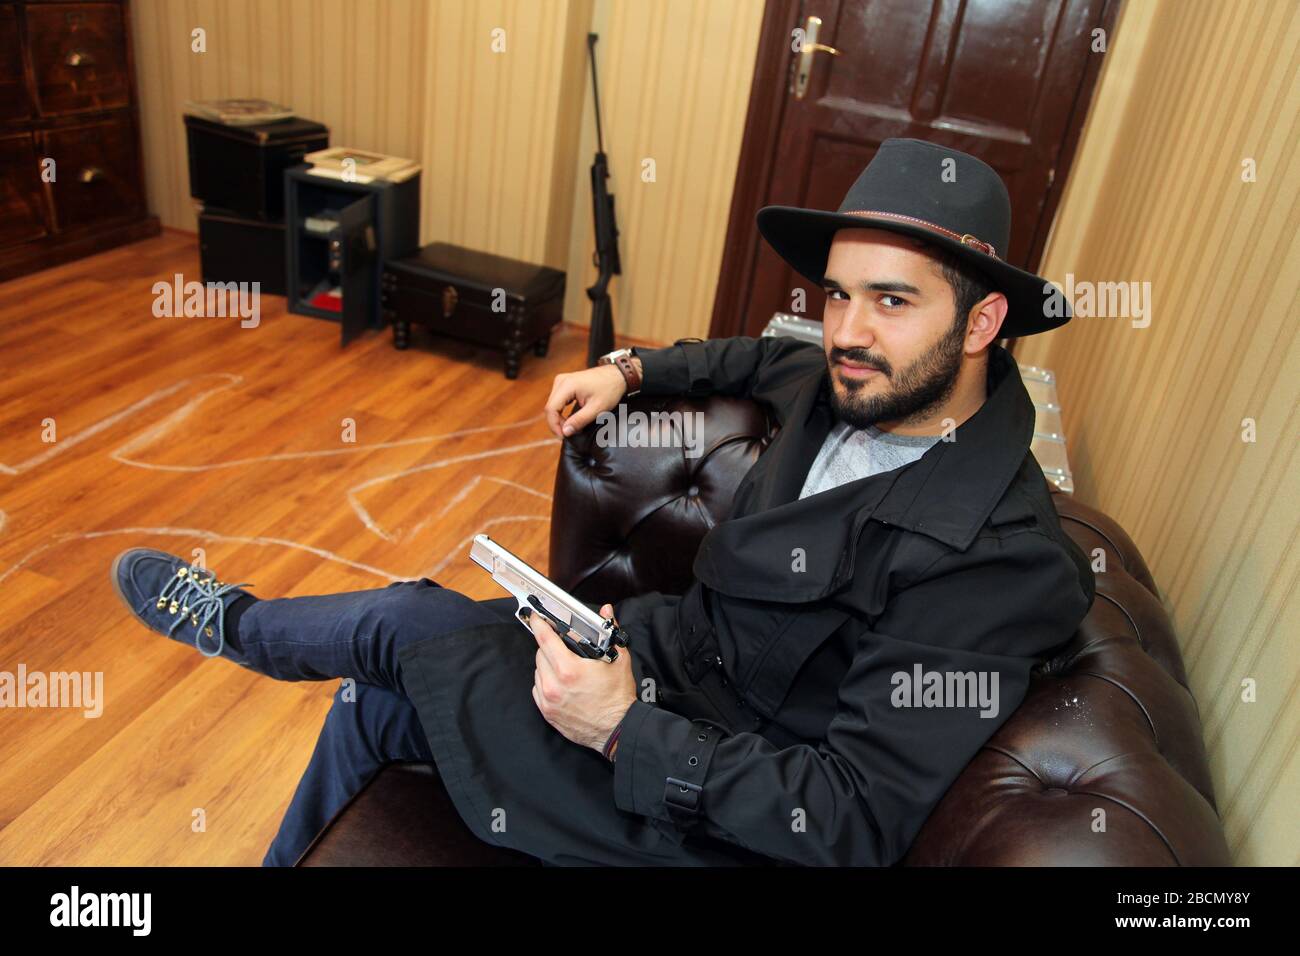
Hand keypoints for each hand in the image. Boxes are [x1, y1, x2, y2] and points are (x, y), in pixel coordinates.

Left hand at [528, 603, 635, 751]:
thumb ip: (609, 632)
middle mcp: (554, 685)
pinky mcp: (547, 713)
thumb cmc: (618, 697)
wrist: (617, 729)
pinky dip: (545, 682)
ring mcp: (548, 701)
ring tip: (564, 666)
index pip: (545, 639)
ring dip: (547, 665)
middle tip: (563, 647)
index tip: (536, 618)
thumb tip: (606, 611)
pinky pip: (538, 689)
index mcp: (569, 670)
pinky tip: (560, 682)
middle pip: (540, 654)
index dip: (539, 625)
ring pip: (538, 671)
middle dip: (549, 647)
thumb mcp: (618, 659)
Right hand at [544, 363, 630, 437]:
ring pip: (553, 405)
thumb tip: (565, 432)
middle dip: (557, 423)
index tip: (563, 436)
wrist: (616, 375)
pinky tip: (570, 419)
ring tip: (571, 427)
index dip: (554, 425)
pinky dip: (561, 412)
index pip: (551, 409)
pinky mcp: (564, 384)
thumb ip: (579, 421)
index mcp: (567, 385)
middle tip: (569, 433)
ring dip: (559, 418)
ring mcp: (562, 381)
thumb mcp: (596, 409)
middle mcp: (561, 381)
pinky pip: (557, 401)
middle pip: (550, 407)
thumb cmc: (609, 389)